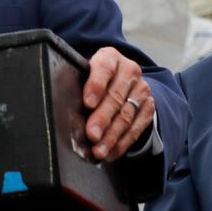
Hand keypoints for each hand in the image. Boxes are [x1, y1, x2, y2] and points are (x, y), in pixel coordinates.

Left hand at [81, 47, 155, 161]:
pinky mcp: (148, 107)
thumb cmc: (95, 79)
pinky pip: (136, 129)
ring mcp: (141, 89)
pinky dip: (122, 144)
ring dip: (111, 136)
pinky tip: (110, 153)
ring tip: (98, 151)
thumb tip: (62, 107)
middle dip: (102, 118)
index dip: (96, 85)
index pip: (104, 68)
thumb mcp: (86, 74)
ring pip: (126, 115)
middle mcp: (129, 70)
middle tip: (91, 135)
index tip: (87, 103)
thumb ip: (78, 84)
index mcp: (110, 57)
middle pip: (115, 96)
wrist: (124, 81)